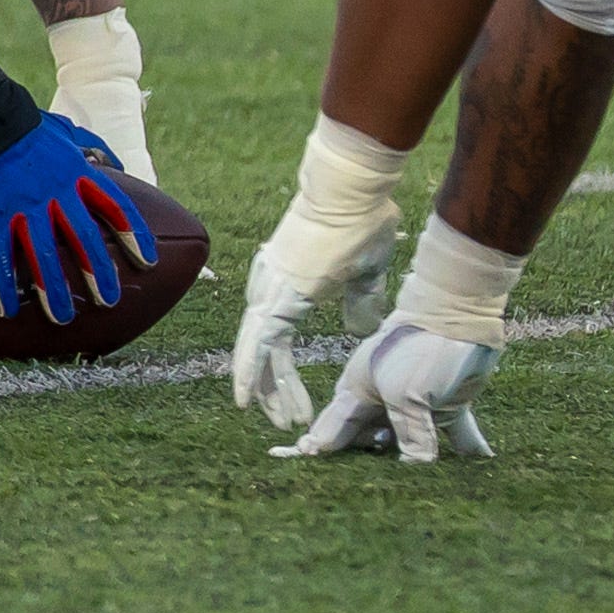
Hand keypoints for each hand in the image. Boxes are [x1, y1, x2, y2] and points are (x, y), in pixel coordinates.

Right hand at [0, 112, 151, 325]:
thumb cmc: (22, 123)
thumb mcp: (65, 131)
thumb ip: (93, 148)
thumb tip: (118, 166)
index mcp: (76, 172)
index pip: (116, 207)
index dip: (135, 236)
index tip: (149, 261)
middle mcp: (56, 193)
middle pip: (84, 238)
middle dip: (99, 272)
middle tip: (109, 300)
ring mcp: (24, 206)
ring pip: (45, 255)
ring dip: (55, 289)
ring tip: (64, 317)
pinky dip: (3, 284)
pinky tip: (9, 309)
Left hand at [231, 164, 399, 429]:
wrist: (354, 188)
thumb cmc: (363, 219)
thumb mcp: (366, 271)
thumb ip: (361, 301)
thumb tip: (360, 329)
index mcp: (289, 283)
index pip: (276, 340)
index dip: (282, 374)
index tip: (293, 404)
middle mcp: (271, 287)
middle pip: (262, 350)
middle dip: (273, 390)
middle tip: (283, 422)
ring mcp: (270, 289)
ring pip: (258, 352)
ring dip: (268, 391)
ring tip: (281, 423)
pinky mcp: (278, 292)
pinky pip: (257, 342)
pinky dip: (251, 372)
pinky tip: (247, 400)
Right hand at [272, 321, 497, 460]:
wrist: (460, 312)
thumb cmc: (420, 346)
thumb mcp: (405, 393)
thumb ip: (408, 434)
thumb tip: (415, 467)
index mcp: (358, 390)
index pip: (333, 426)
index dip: (319, 447)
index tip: (301, 462)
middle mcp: (382, 399)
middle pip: (369, 440)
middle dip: (370, 461)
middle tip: (378, 482)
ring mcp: (414, 403)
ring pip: (408, 443)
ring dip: (413, 462)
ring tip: (417, 487)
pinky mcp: (445, 404)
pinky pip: (452, 436)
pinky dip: (464, 450)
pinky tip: (479, 465)